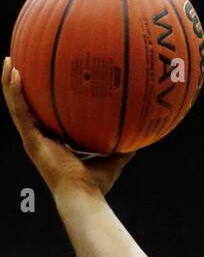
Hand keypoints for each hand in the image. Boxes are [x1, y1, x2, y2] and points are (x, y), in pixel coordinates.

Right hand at [2, 57, 132, 196]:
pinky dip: (15, 92)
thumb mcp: (111, 162)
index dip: (37, 100)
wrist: (83, 196)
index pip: (41, 117)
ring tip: (8, 59)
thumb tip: (138, 140)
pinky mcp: (30, 141)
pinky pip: (20, 111)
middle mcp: (38, 140)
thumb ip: (121, 149)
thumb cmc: (95, 186)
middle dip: (17, 85)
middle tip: (15, 61)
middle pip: (23, 107)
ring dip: (9, 82)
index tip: (38, 80)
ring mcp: (32, 140)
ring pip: (15, 105)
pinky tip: (15, 73)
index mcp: (52, 144)